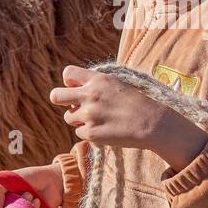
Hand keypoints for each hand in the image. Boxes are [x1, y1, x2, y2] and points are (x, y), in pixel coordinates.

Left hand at [49, 65, 167, 148]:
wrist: (152, 123)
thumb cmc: (137, 102)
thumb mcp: (117, 83)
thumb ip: (95, 83)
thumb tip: (74, 90)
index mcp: (97, 79)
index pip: (67, 73)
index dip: (70, 82)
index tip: (78, 89)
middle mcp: (90, 95)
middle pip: (56, 96)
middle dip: (61, 100)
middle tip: (74, 105)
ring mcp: (89, 115)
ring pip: (68, 117)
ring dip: (78, 119)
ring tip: (98, 119)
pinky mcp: (91, 133)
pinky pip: (78, 133)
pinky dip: (89, 132)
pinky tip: (104, 130)